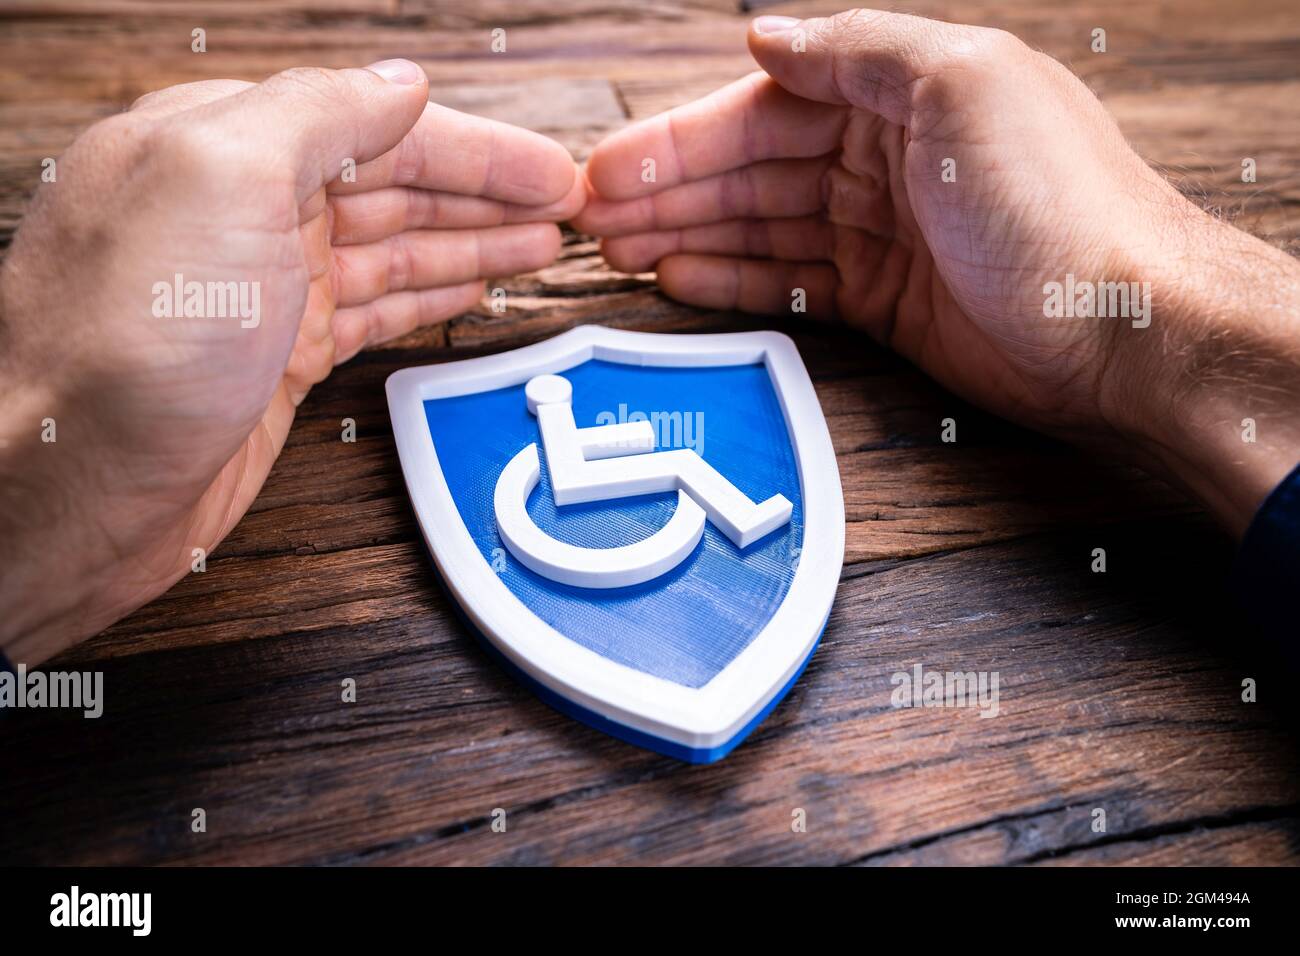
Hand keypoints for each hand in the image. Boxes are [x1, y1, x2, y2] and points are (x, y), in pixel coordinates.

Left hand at [0, 60, 582, 663]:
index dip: (474, 148)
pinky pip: (374, 309)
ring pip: (393, 249)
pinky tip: (473, 290)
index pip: (376, 125)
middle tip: (567, 208)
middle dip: (487, 195)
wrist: (71, 487)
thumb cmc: (123, 342)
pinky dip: (430, 297)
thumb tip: (400, 82)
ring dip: (473, 243)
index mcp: (223, 145)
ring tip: (542, 244)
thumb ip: (318, 114)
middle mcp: (240, 210)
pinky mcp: (275, 357)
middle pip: (393, 185)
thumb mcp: (220, 178)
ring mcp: (260, 287)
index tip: (549, 168)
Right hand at [575, 11, 1299, 536]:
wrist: (1128, 331)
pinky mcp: (884, 301)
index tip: (610, 169)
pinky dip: (734, 281)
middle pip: (750, 168)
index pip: (764, 107)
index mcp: (901, 91)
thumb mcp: (960, 86)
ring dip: (686, 235)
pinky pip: (788, 284)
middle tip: (591, 223)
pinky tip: (678, 280)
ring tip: (617, 253)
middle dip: (667, 192)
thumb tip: (761, 33)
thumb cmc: (1058, 206)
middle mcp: (887, 156)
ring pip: (760, 226)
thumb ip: (855, 51)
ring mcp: (883, 231)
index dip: (681, 139)